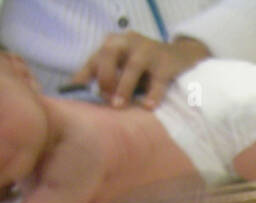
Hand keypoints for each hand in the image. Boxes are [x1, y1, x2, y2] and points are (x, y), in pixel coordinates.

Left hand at [73, 32, 210, 109]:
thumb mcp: (121, 65)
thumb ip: (104, 77)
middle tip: (103, 97)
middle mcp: (128, 42)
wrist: (179, 56)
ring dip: (124, 87)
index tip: (76, 97)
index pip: (94, 59)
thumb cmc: (142, 67)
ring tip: (119, 105)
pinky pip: (158, 81)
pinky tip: (148, 107)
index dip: (84, 78)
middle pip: (109, 53)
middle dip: (104, 76)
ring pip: (133, 66)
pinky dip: (153, 94)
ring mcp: (148, 51)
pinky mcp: (165, 64)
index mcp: (113, 43)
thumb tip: (81, 98)